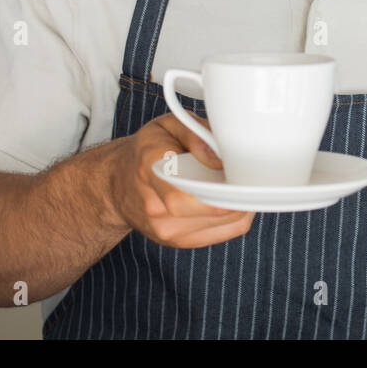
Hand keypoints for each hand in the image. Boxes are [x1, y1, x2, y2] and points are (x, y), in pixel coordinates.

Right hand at [110, 112, 254, 247]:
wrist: (117, 183)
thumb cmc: (148, 150)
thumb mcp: (168, 125)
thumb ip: (196, 134)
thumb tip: (219, 157)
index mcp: (151, 169)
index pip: (184, 193)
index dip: (220, 189)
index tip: (241, 177)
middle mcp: (155, 206)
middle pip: (211, 210)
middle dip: (238, 194)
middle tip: (249, 176)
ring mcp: (166, 230)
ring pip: (223, 224)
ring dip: (242, 204)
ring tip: (240, 184)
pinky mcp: (177, 242)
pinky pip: (222, 233)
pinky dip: (237, 217)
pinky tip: (235, 199)